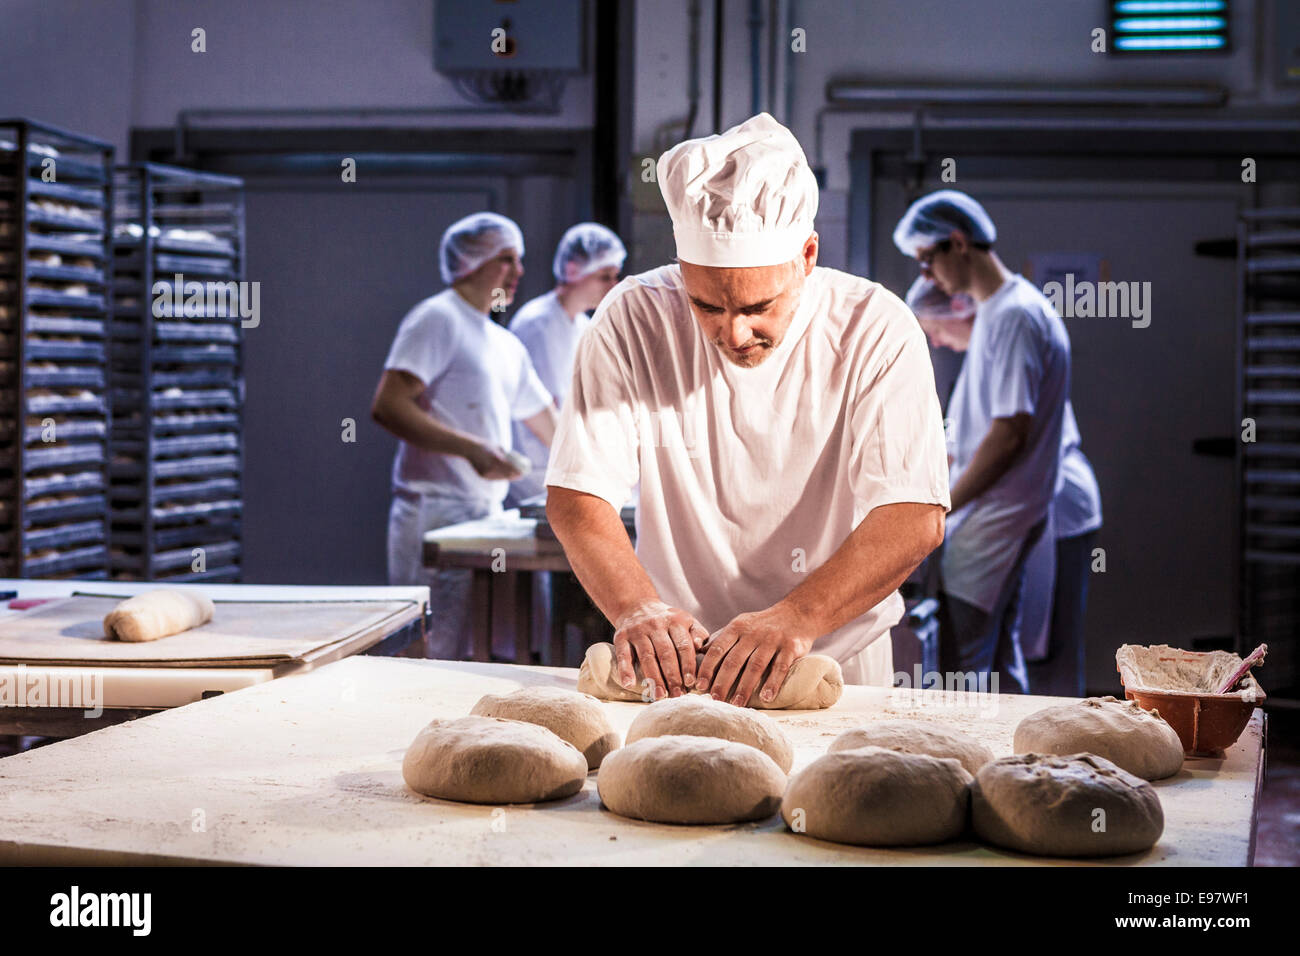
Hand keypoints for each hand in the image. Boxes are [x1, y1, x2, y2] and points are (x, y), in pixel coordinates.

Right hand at [467, 442, 522, 479]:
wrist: (469, 449)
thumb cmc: (485, 446)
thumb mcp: (497, 448)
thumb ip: (505, 455)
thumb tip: (516, 459)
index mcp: (496, 458)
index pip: (509, 467)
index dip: (517, 471)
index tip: (523, 472)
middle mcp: (491, 466)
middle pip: (506, 474)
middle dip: (514, 476)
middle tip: (521, 475)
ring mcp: (486, 472)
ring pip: (500, 477)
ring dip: (508, 477)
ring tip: (515, 476)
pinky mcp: (482, 475)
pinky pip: (494, 478)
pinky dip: (500, 477)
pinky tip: (504, 476)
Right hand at [612, 600, 709, 700]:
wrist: (637, 606)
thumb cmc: (668, 621)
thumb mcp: (686, 621)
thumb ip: (698, 634)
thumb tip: (701, 648)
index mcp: (676, 621)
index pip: (683, 645)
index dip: (688, 665)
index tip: (691, 683)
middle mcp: (656, 624)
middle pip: (666, 653)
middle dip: (672, 676)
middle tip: (677, 695)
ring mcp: (637, 630)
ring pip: (647, 656)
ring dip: (653, 677)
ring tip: (660, 695)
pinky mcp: (621, 636)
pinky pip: (623, 654)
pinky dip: (625, 669)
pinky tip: (629, 684)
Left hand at [696, 605, 814, 706]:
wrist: (796, 613)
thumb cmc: (762, 625)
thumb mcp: (740, 625)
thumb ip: (721, 639)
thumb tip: (698, 652)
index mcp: (737, 628)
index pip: (717, 649)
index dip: (707, 668)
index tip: (699, 686)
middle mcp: (753, 633)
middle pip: (734, 660)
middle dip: (723, 682)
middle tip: (715, 700)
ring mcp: (772, 640)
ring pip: (755, 666)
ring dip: (745, 687)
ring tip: (737, 705)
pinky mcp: (790, 647)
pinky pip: (780, 667)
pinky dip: (773, 683)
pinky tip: (766, 698)